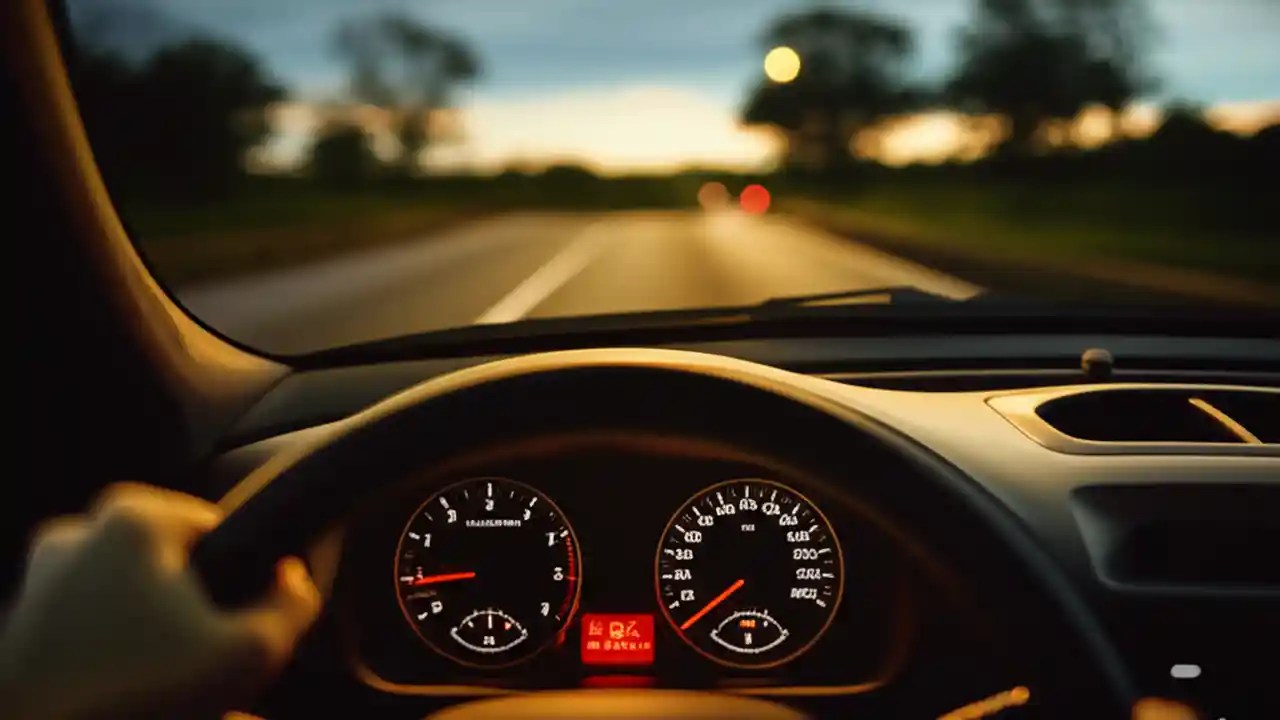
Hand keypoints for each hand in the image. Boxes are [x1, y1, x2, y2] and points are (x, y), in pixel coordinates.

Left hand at [0, 483, 320, 718]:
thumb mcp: (249, 654)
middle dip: (194, 611)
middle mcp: (79, 532)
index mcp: (134, 518)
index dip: (241, 580)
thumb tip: (293, 579)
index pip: (221, 528)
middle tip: (204, 663)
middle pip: (172, 566)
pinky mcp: (21, 621)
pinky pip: (93, 628)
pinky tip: (133, 692)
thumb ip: (294, 605)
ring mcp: (41, 576)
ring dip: (155, 635)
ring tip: (171, 685)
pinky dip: (116, 655)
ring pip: (130, 599)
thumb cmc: (137, 694)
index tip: (235, 626)